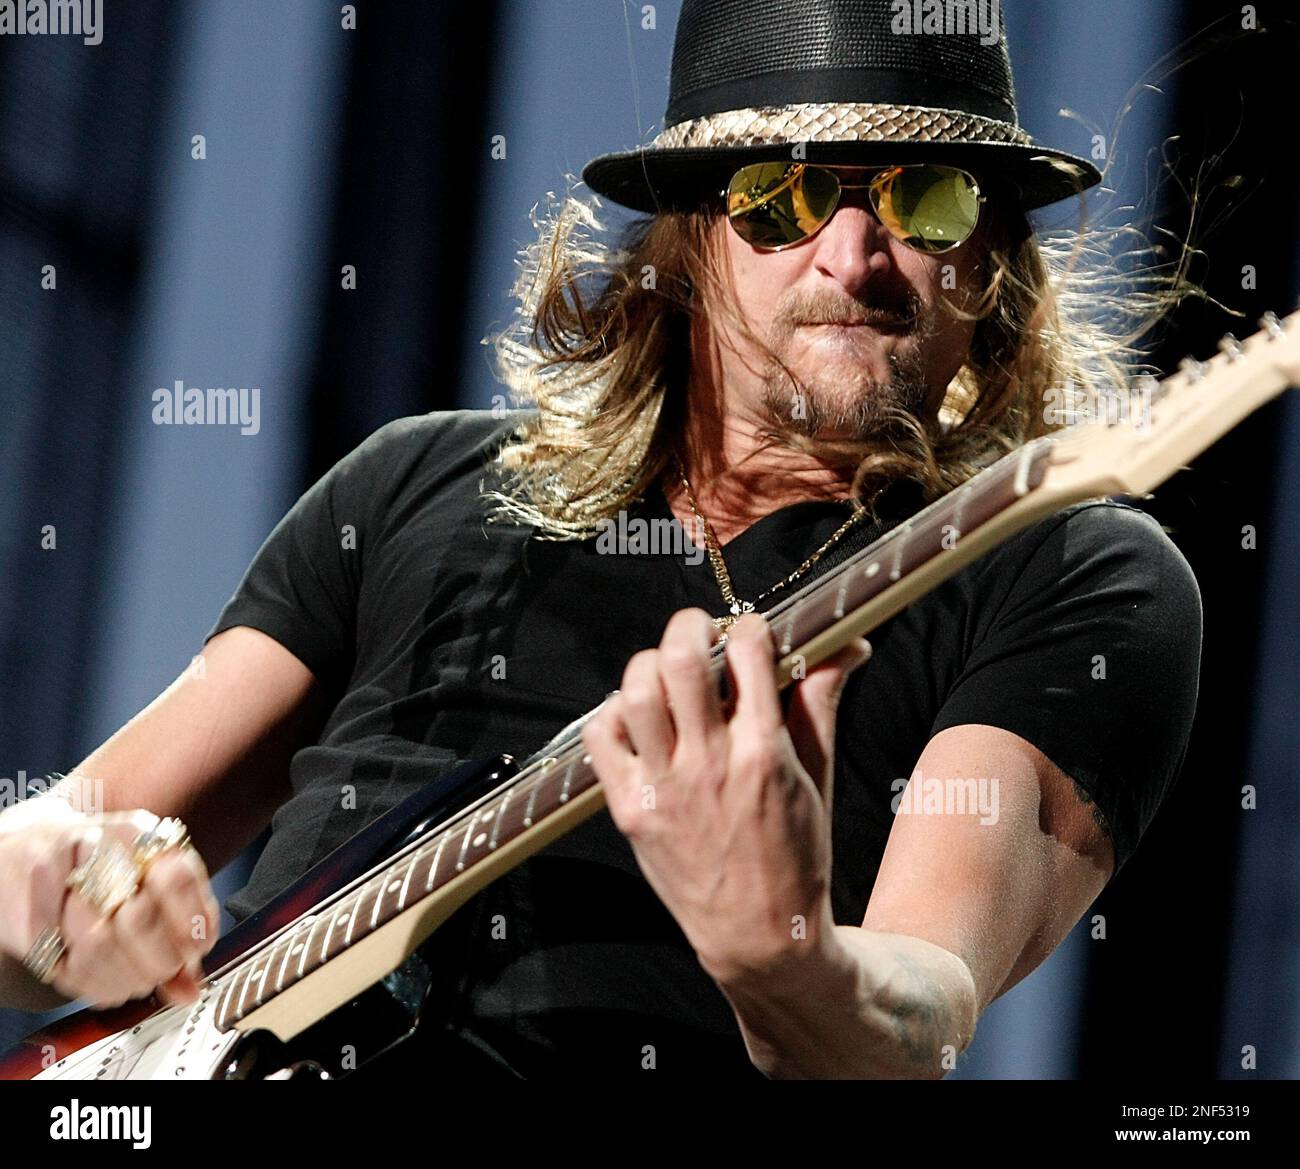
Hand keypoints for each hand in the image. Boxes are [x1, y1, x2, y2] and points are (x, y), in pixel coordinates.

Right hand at [0, 807, 220, 1008]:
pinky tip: (108, 981)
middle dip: (162, 958)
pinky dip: (97, 987)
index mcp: (136, 834)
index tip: (199, 946)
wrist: (19, 853)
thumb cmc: (96, 869)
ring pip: (100, 947)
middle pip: (139, 918)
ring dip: (129, 977)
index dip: (193, 921)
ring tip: (140, 978)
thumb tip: (190, 990)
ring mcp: (55, 881)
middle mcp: (95, 849)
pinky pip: (67, 968)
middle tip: (168, 969)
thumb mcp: (145, 879)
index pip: (176, 878)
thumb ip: (176, 927)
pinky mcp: (26, 918)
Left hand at [582, 609, 870, 985]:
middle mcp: (710, 765)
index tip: (752, 632)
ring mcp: (665, 788)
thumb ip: (821, 701)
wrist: (760, 937)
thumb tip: (846, 645)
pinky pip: (601, 739)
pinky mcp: (631, 809)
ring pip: (635, 691)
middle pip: (681, 660)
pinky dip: (613, 714)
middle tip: (702, 632)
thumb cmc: (794, 856)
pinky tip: (638, 718)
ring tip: (668, 673)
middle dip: (691, 627)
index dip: (751, 627)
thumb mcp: (817, 775)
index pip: (750, 653)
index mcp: (764, 753)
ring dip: (650, 665)